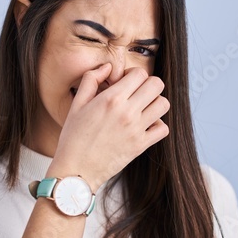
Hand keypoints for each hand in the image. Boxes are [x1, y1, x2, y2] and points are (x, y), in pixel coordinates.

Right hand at [49, 63, 169, 190]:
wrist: (76, 170)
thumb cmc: (73, 137)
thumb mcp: (77, 104)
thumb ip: (91, 79)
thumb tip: (108, 67)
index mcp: (111, 99)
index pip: (140, 74)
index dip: (133, 75)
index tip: (125, 83)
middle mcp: (127, 112)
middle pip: (157, 85)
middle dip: (148, 85)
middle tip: (136, 94)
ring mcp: (136, 130)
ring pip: (163, 104)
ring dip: (155, 103)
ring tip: (142, 109)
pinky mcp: (141, 146)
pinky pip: (163, 128)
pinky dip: (157, 125)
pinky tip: (145, 126)